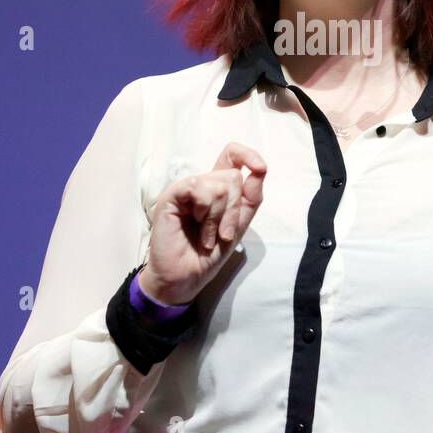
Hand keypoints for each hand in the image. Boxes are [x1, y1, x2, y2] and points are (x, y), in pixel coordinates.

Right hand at [139, 142, 266, 304]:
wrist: (185, 278)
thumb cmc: (207, 255)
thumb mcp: (238, 226)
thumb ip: (250, 198)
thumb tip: (260, 170)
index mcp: (216, 188)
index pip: (231, 156)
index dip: (248, 155)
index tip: (261, 168)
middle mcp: (201, 185)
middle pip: (232, 175)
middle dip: (234, 210)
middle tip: (222, 234)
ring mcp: (185, 189)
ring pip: (219, 185)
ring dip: (219, 218)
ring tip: (207, 237)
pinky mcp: (171, 196)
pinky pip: (199, 188)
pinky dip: (206, 214)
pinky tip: (197, 229)